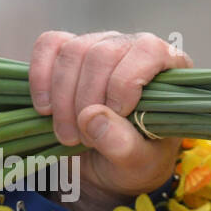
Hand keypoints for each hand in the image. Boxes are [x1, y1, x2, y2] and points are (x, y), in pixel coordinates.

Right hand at [29, 31, 192, 210]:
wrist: (110, 165)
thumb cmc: (137, 160)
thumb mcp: (140, 163)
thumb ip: (124, 145)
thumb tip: (91, 116)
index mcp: (170, 67)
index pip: (148, 50)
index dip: (125, 83)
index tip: (116, 116)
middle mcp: (136, 48)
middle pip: (103, 53)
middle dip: (86, 100)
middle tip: (83, 139)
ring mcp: (102, 45)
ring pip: (73, 51)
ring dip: (63, 98)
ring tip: (68, 134)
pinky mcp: (69, 52)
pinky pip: (49, 44)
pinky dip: (40, 77)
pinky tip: (45, 108)